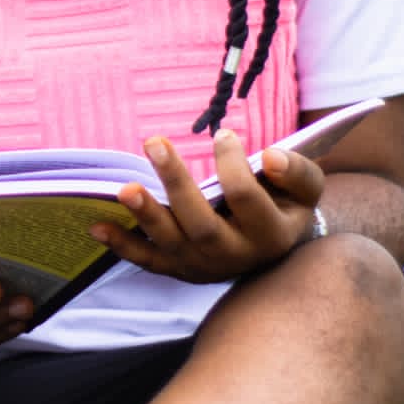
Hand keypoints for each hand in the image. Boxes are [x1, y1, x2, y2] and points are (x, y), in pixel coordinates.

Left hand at [94, 131, 326, 283]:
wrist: (273, 250)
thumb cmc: (285, 206)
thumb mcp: (305, 189)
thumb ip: (296, 171)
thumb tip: (269, 156)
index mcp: (270, 235)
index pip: (245, 196)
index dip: (232, 163)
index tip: (222, 134)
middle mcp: (233, 256)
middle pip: (201, 223)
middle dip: (176, 183)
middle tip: (154, 142)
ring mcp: (202, 266)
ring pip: (170, 243)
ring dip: (145, 215)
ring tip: (125, 188)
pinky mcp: (177, 269)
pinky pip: (147, 260)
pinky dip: (122, 245)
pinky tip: (97, 226)